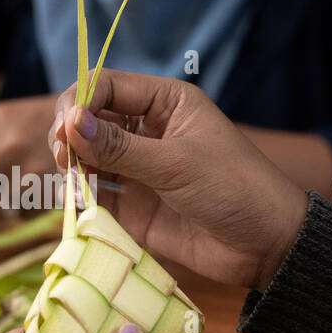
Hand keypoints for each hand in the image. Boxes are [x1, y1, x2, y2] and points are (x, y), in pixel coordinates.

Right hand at [51, 69, 308, 289]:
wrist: (265, 246)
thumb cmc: (233, 187)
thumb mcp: (177, 162)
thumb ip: (120, 147)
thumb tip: (69, 123)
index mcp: (165, 102)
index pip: (107, 86)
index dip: (80, 102)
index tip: (65, 129)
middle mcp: (147, 130)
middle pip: (90, 120)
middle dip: (71, 134)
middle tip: (65, 157)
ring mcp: (138, 169)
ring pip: (88, 157)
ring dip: (73, 165)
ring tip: (73, 180)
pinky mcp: (133, 206)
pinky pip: (96, 195)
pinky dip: (81, 197)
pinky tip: (78, 202)